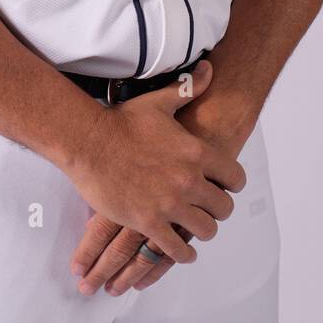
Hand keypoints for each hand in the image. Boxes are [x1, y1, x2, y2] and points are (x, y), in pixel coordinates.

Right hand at [64, 59, 246, 287]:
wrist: (88, 141)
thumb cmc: (122, 120)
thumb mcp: (159, 101)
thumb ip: (188, 88)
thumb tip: (208, 69)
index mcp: (196, 152)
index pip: (235, 177)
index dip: (232, 184)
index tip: (226, 187)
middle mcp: (188, 180)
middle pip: (223, 207)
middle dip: (218, 209)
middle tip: (210, 209)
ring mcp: (169, 204)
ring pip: (205, 230)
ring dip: (202, 230)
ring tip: (196, 229)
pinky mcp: (148, 222)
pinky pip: (177, 249)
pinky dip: (183, 253)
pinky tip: (183, 251)